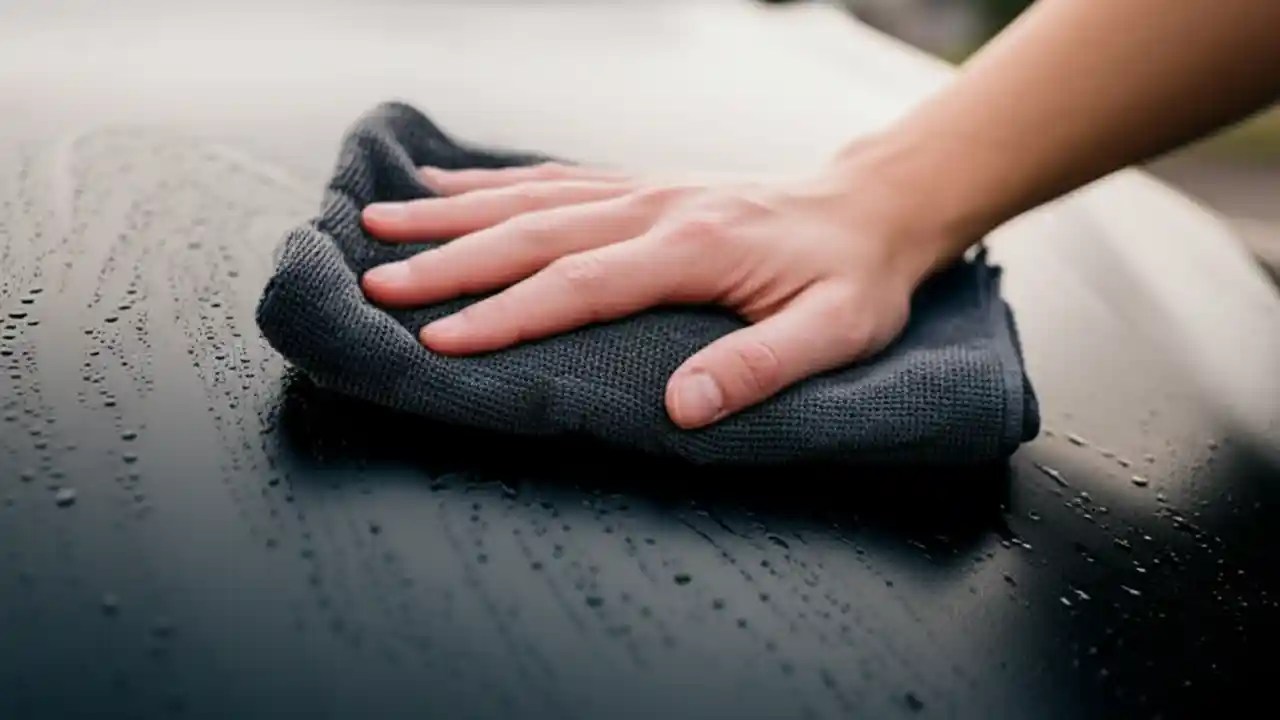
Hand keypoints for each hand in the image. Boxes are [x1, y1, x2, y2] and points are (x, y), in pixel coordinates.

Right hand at [359, 157, 948, 428]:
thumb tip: (683, 410)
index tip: (438, 337)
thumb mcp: (836, 331)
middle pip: (532, 232)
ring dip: (450, 211)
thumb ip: (761, 367)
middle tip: (375, 282)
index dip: (505, 313)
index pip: (579, 284)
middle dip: (447, 259)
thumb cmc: (855, 276)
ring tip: (378, 222)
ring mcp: (643, 190)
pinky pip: (552, 177)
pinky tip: (444, 183)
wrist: (872, 204)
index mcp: (692, 247)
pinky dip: (491, 181)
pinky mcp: (641, 186)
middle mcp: (654, 208)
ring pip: (529, 197)